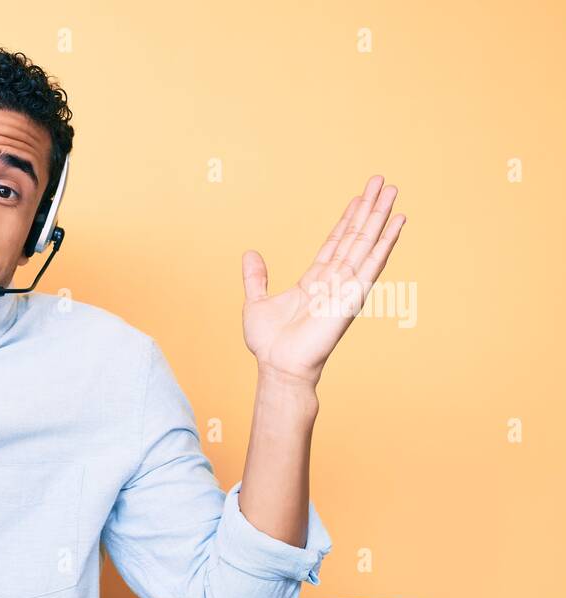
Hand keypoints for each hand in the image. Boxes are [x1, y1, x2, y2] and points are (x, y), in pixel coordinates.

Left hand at [240, 175, 404, 387]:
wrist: (278, 366)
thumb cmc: (269, 343)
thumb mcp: (256, 302)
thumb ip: (256, 277)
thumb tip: (250, 254)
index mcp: (314, 280)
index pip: (336, 242)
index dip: (347, 219)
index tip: (358, 197)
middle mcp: (334, 280)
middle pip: (355, 236)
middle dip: (368, 209)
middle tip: (381, 181)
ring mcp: (345, 287)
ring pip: (366, 243)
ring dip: (380, 217)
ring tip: (392, 191)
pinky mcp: (352, 296)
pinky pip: (372, 265)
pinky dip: (385, 243)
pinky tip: (397, 224)